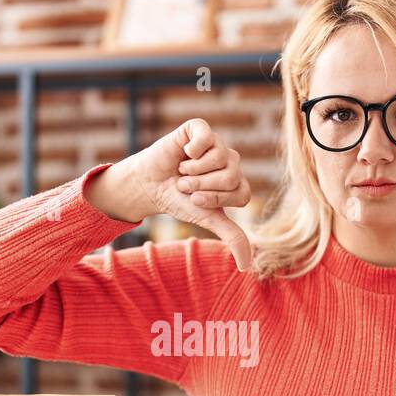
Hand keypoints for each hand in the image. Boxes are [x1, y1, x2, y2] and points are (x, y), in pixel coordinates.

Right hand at [87, 117, 253, 270]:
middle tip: (186, 186)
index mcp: (237, 182)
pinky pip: (206, 137)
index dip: (216, 200)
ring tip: (182, 171)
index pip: (241, 194)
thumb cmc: (179, 201)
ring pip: (219, 158)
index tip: (196, 201)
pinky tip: (184, 153)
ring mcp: (217, 144)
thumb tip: (246, 266)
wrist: (150, 185)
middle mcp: (231, 161)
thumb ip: (232, 237)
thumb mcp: (206, 219)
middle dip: (203, 186)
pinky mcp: (200, 129)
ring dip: (193, 171)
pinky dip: (192, 150)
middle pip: (231, 177)